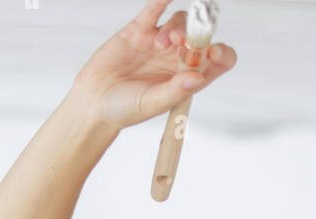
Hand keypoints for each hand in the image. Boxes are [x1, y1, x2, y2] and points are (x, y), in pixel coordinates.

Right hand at [70, 0, 236, 132]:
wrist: (94, 102)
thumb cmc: (125, 110)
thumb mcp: (151, 105)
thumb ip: (174, 92)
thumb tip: (197, 78)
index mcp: (188, 79)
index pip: (218, 61)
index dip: (221, 53)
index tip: (212, 51)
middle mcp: (178, 58)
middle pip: (201, 36)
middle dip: (196, 34)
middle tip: (180, 43)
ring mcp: (160, 42)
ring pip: (180, 21)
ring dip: (176, 28)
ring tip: (160, 43)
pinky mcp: (140, 29)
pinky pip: (155, 9)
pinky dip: (161, 0)